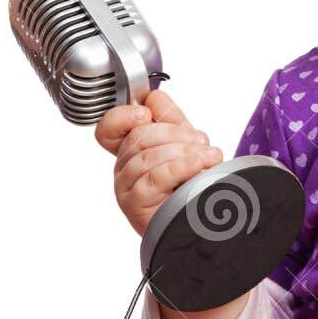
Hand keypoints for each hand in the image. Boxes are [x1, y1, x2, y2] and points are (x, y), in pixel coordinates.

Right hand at [94, 89, 224, 236]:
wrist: (206, 222)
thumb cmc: (193, 185)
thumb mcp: (185, 143)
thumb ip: (169, 118)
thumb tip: (153, 97)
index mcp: (132, 151)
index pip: (108, 128)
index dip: (123, 115)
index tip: (146, 114)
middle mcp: (124, 169)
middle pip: (137, 136)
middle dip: (175, 133)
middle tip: (200, 142)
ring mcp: (126, 188)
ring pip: (148, 155)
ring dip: (185, 152)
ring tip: (209, 157)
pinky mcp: (135, 205)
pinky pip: (155, 176)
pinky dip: (180, 167)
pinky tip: (198, 166)